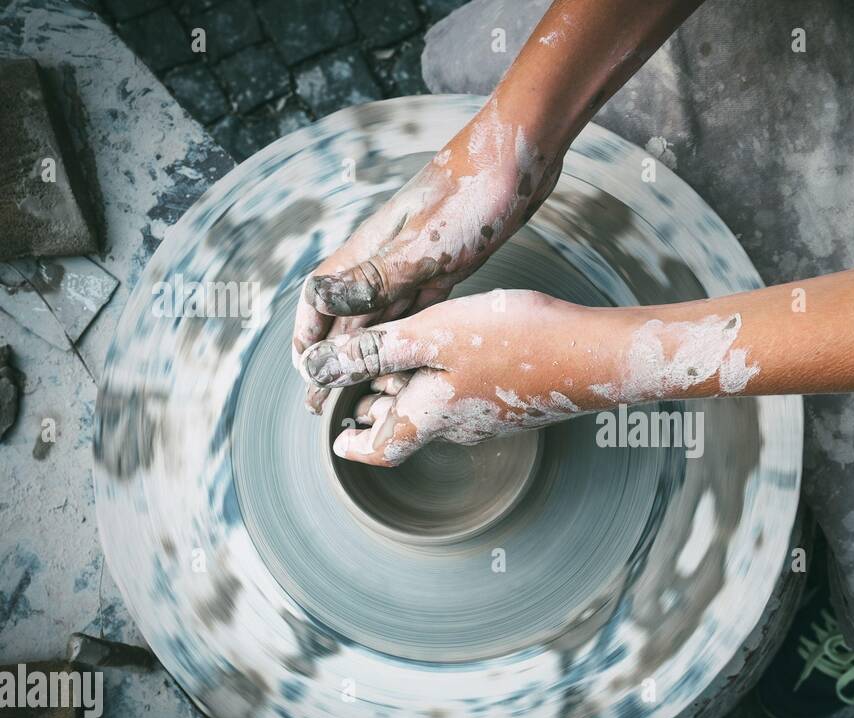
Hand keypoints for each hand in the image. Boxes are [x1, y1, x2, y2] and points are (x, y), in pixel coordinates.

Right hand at [292, 101, 562, 412]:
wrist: (521, 154)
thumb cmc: (473, 193)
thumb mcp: (424, 245)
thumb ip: (374, 278)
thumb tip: (317, 299)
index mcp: (370, 250)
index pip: (320, 300)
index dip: (309, 340)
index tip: (307, 380)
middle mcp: (386, 256)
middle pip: (348, 315)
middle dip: (334, 359)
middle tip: (325, 404)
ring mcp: (417, 258)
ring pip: (382, 314)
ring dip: (369, 352)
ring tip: (365, 393)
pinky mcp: (449, 261)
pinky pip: (417, 306)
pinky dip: (407, 333)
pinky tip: (411, 355)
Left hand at [298, 290, 620, 465]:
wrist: (593, 356)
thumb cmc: (513, 341)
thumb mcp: (430, 335)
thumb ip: (371, 351)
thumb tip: (314, 370)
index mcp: (428, 416)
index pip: (377, 448)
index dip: (350, 444)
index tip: (333, 436)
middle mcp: (458, 428)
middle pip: (405, 426)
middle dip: (375, 409)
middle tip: (352, 384)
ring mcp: (491, 418)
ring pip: (437, 411)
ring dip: (410, 392)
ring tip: (395, 361)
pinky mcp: (516, 404)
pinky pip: (467, 398)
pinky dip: (445, 381)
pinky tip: (454, 350)